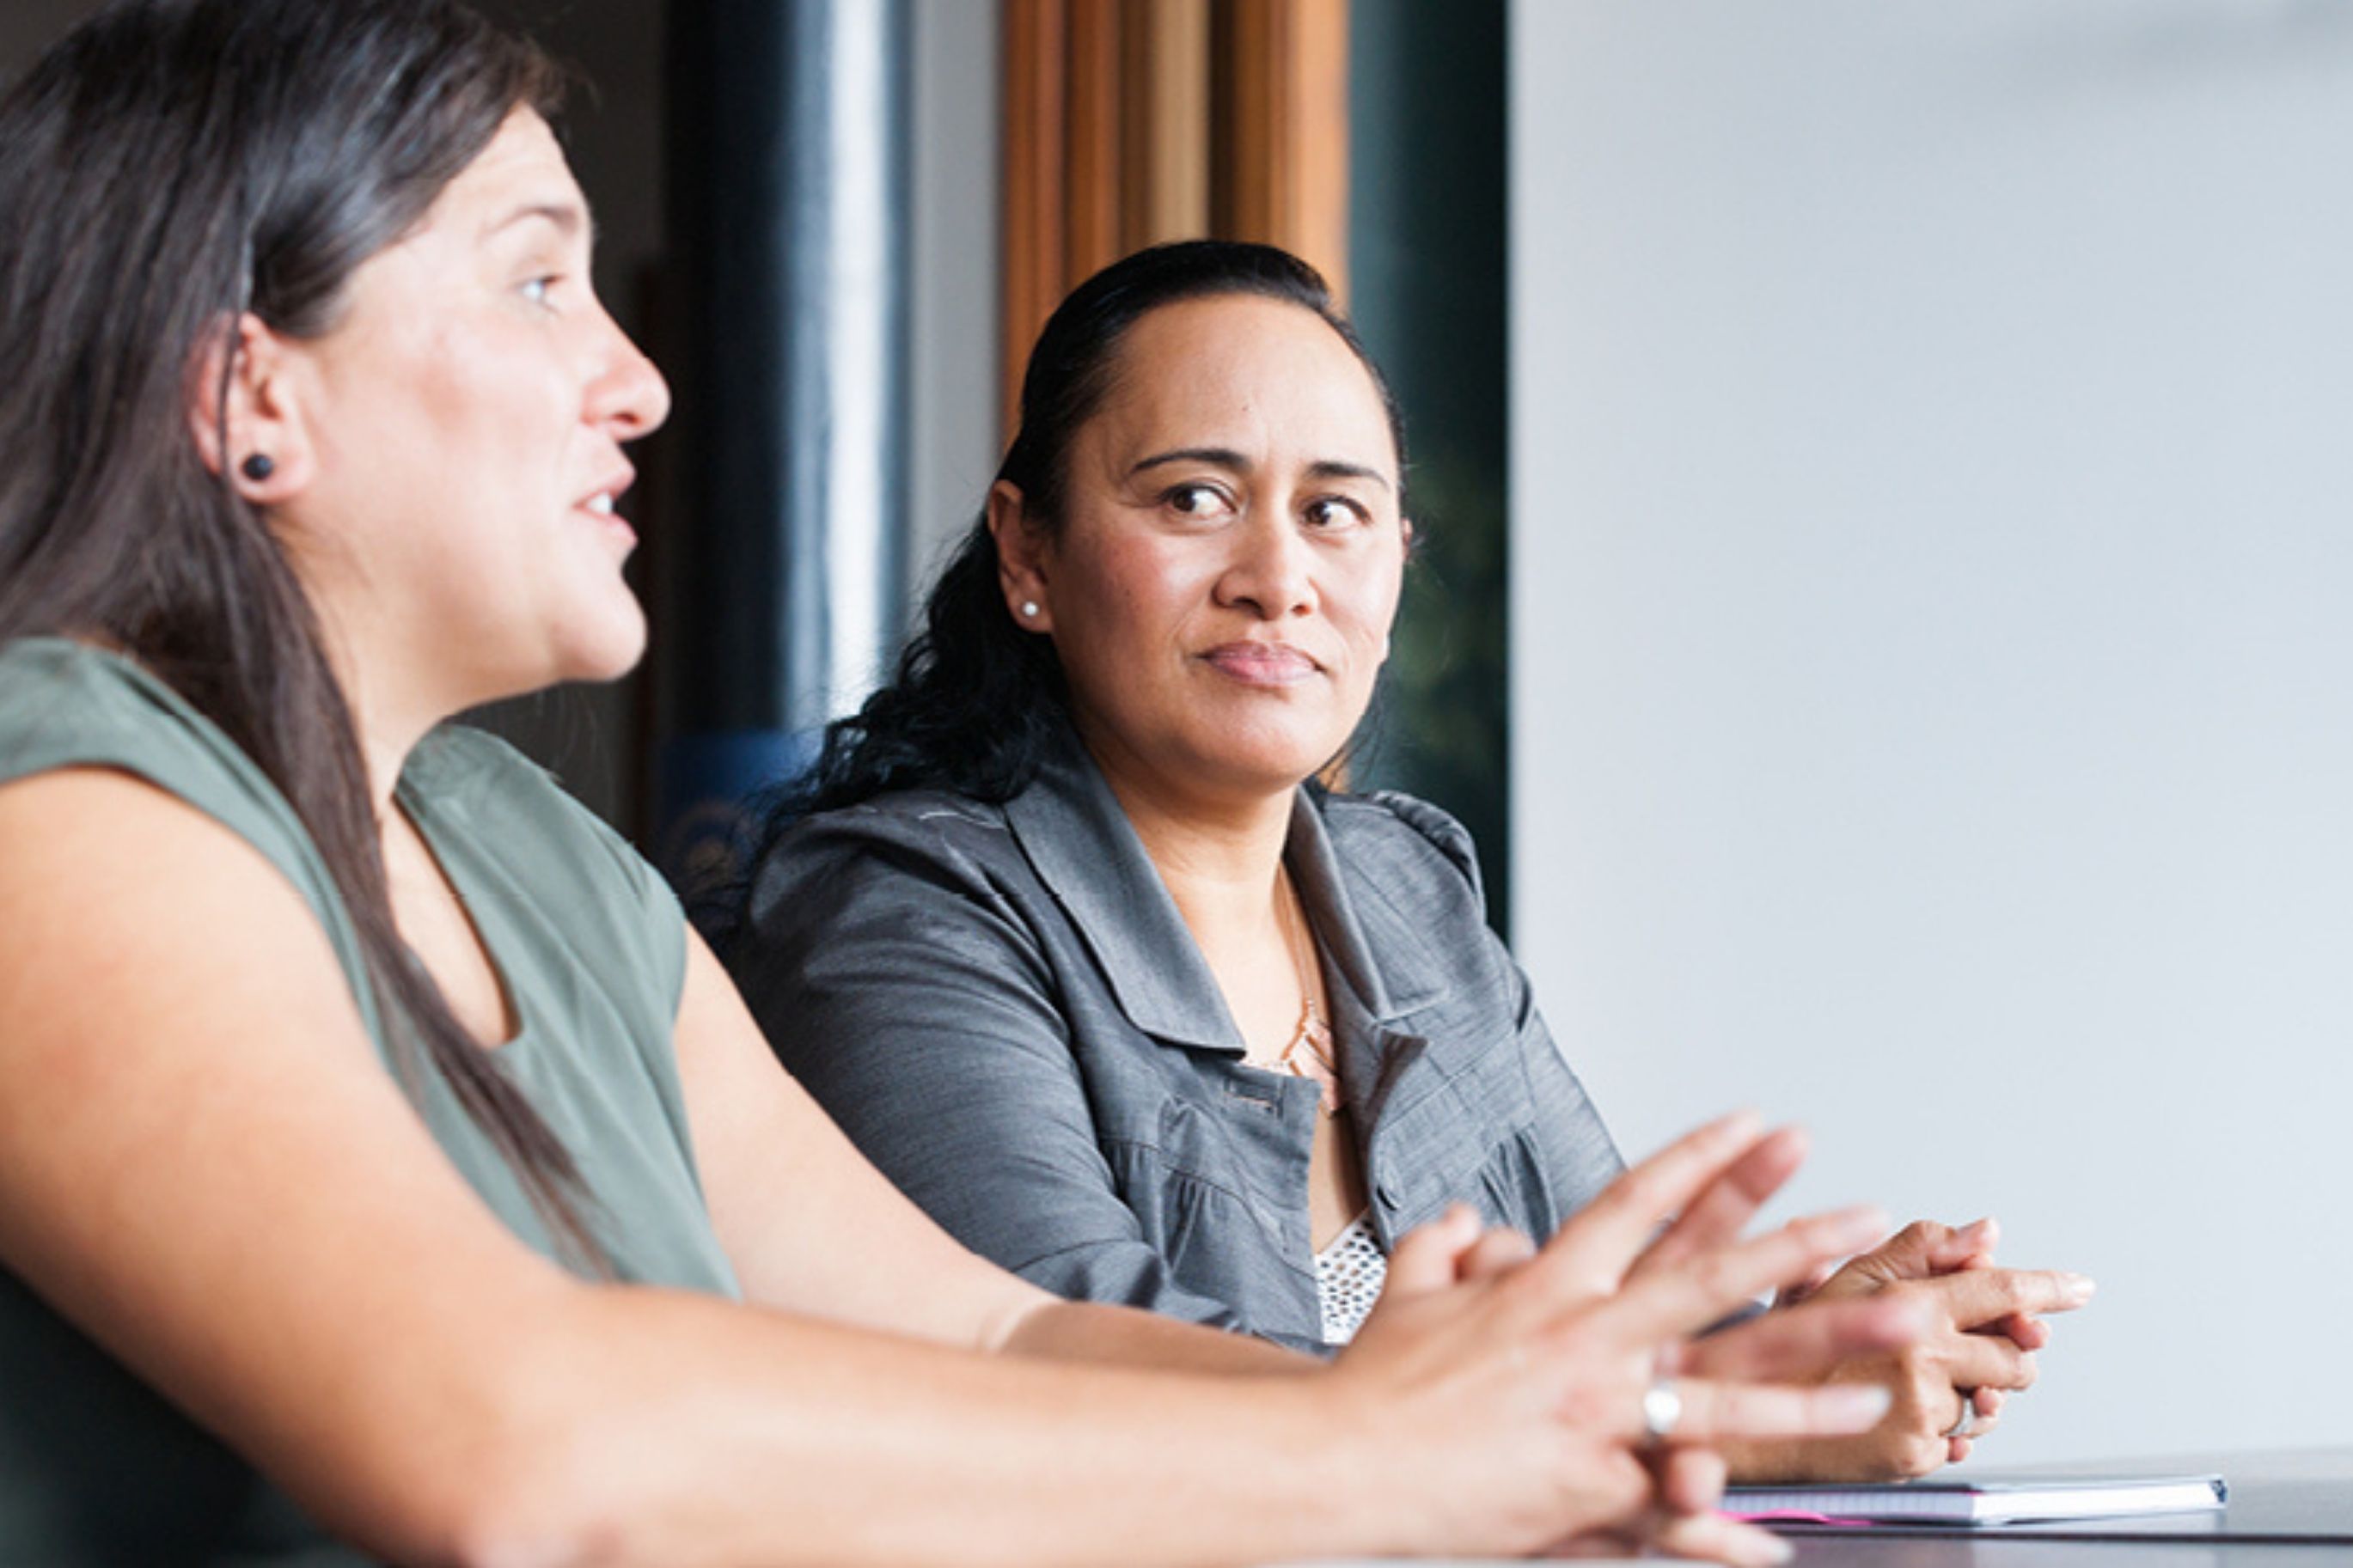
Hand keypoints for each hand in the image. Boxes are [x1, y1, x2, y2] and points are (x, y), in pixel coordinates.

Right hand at [1324, 1113, 1927, 1564]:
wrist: (1340, 1456)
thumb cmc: (1373, 1380)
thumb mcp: (1410, 1289)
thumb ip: (1450, 1242)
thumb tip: (1472, 1220)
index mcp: (1546, 1286)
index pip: (1638, 1203)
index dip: (1701, 1160)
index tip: (1757, 1126)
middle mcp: (1583, 1339)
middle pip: (1708, 1280)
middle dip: (1795, 1250)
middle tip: (1864, 1221)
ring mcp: (1592, 1414)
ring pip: (1719, 1395)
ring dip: (1805, 1391)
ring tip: (1876, 1388)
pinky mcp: (1587, 1488)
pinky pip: (1669, 1510)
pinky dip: (1721, 1531)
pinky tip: (1772, 1545)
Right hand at [1737, 1218, 2094, 1480]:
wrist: (1747, 1421)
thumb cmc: (1790, 1346)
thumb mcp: (1845, 1277)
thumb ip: (1921, 1249)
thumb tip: (1985, 1232)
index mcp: (1907, 1303)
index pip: (2000, 1290)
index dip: (2048, 1287)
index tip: (2079, 1287)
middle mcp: (1919, 1354)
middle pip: (2016, 1357)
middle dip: (2002, 1357)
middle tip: (1958, 1354)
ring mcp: (1920, 1408)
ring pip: (1989, 1403)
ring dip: (1965, 1396)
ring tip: (1911, 1385)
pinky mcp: (1916, 1454)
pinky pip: (1961, 1442)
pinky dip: (1938, 1431)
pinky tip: (1895, 1415)